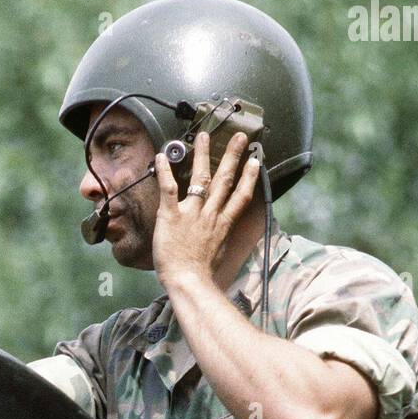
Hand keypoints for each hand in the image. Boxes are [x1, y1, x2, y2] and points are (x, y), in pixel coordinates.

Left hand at [152, 130, 259, 287]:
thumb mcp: (217, 253)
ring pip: (200, 178)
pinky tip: (162, 156)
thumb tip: (220, 233)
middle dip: (233, 156)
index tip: (254, 161)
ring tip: (205, 136)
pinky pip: (169, 189)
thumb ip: (219, 237)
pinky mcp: (171, 216)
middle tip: (240, 136)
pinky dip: (165, 172)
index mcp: (222, 224)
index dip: (249, 177)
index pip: (240, 196)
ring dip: (203, 155)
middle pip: (224, 180)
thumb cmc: (201, 274)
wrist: (188, 282)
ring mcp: (191, 213)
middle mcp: (210, 214)